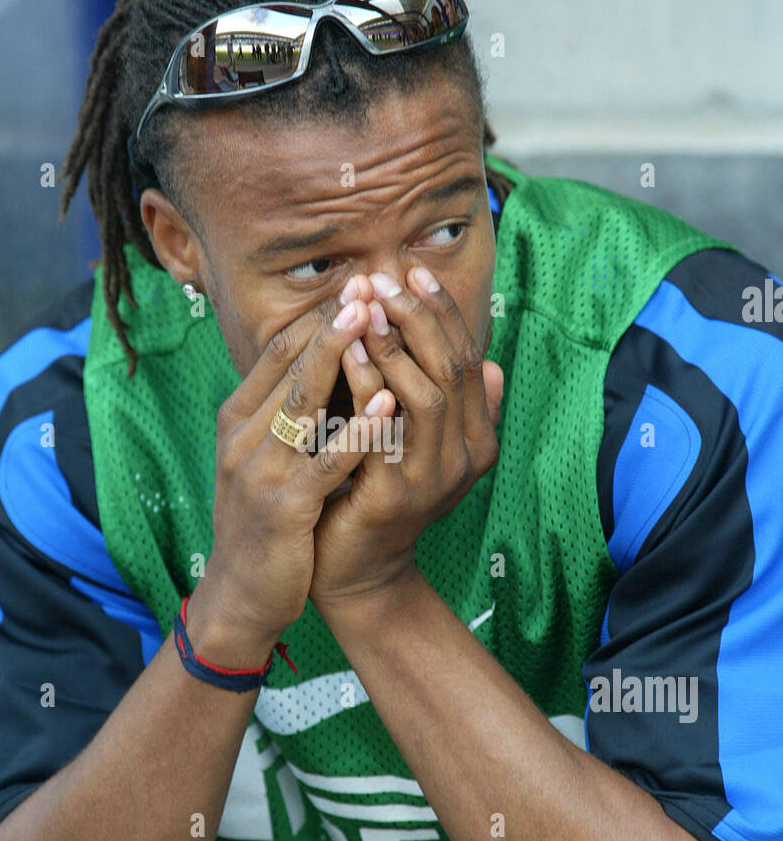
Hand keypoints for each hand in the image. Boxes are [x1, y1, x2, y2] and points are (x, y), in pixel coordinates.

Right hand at [188, 290, 383, 649]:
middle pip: (288, 366)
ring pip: (302, 402)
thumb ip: (296, 412)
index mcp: (239, 420)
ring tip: (371, 319)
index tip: (358, 284)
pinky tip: (387, 401)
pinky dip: (356, 428)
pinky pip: (325, 461)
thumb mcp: (271, 457)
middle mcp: (243, 437)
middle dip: (331, 322)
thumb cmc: (268, 522)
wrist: (242, 596)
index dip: (319, 316)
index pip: (278, 352)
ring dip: (338, 358)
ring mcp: (260, 472)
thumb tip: (338, 363)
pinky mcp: (284, 509)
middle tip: (367, 281)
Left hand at [308, 268, 502, 615]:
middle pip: (453, 368)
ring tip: (364, 303)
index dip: (441, 313)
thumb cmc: (376, 494)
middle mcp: (467, 457)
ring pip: (427, 393)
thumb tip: (494, 365)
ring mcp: (435, 477)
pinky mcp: (398, 493)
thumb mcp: (417, 441)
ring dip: (395, 342)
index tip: (410, 271)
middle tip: (384, 277)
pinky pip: (385, 426)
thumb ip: (446, 403)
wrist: (352, 569)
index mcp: (477, 439)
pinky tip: (346, 349)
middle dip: (417, 316)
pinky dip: (368, 382)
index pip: (467, 359)